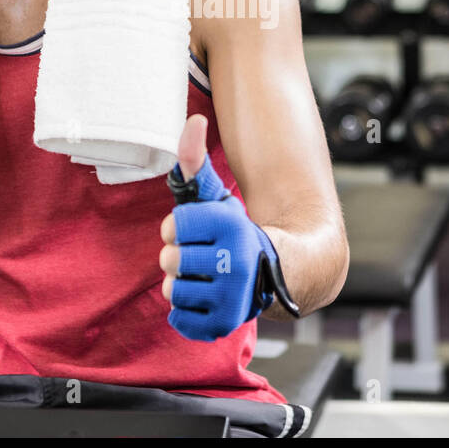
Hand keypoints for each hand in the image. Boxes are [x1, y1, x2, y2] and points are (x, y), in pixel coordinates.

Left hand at [158, 114, 281, 340]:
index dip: (178, 229)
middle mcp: (235, 262)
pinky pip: (180, 321)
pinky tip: (206, 300)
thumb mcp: (215, 196)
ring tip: (205, 278)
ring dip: (183, 284)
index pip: (172, 227)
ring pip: (173, 291)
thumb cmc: (234, 231)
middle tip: (201, 256)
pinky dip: (187, 313)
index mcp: (230, 225)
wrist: (279, 273)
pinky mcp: (225, 326)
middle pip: (170, 260)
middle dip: (179, 257)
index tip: (198, 231)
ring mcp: (232, 298)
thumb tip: (193, 121)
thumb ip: (196, 160)